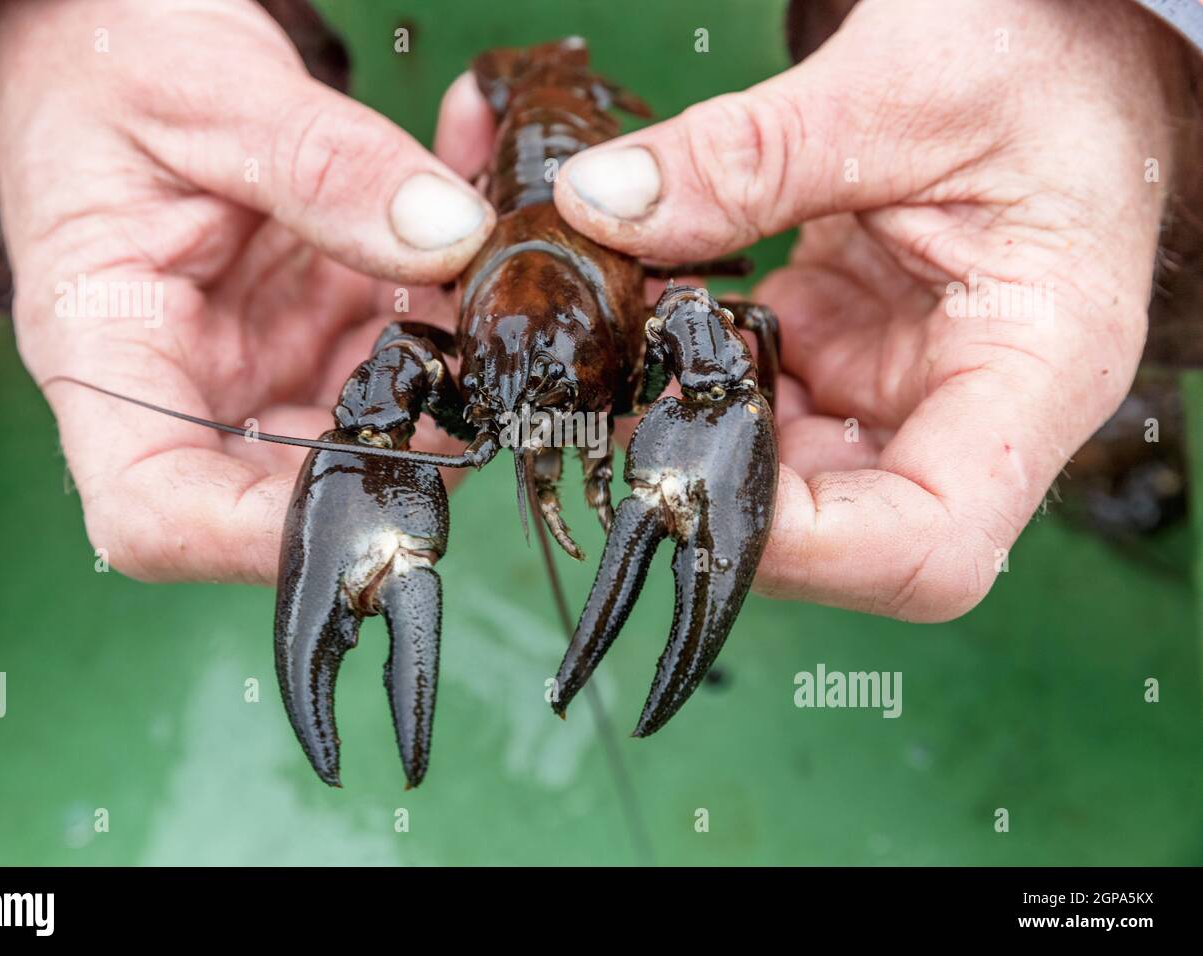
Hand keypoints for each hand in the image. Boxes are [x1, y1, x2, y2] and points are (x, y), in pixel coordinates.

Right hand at [0, 0, 494, 582]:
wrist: (98, 35)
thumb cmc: (105, 65)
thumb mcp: (209, 96)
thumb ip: (327, 167)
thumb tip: (451, 236)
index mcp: (108, 350)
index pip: (158, 512)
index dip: (261, 540)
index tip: (374, 505)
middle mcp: (187, 385)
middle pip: (290, 490)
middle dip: (404, 450)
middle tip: (489, 373)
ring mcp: (259, 366)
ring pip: (373, 424)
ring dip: (453, 372)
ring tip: (493, 273)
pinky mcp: (314, 331)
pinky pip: (401, 350)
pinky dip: (451, 302)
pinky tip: (481, 223)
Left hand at [553, 0, 1192, 619]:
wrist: (1068, 33)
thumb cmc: (1043, 53)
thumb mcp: (900, 84)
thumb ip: (749, 157)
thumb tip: (601, 207)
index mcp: (1037, 371)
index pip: (931, 546)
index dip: (804, 550)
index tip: (687, 482)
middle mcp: (978, 411)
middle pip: (845, 535)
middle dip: (723, 486)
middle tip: (626, 411)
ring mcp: (910, 390)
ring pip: (790, 479)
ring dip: (701, 429)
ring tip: (638, 343)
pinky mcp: (856, 356)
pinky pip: (768, 404)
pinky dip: (704, 375)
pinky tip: (664, 317)